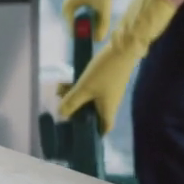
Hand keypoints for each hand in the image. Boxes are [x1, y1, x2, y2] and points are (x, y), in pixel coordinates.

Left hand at [56, 0, 176, 134]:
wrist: (122, 49)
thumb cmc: (105, 72)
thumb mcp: (84, 87)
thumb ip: (72, 101)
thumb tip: (61, 114)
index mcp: (107, 110)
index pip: (103, 129)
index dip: (93, 133)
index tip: (78, 132)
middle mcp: (110, 103)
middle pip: (92, 113)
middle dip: (75, 109)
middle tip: (60, 103)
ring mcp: (109, 91)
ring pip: (89, 99)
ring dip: (75, 96)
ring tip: (60, 88)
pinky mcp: (107, 81)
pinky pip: (91, 89)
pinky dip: (80, 87)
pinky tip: (69, 80)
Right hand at [62, 0, 129, 39]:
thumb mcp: (103, 7)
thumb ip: (102, 24)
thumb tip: (99, 40)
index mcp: (68, 10)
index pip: (73, 33)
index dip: (83, 41)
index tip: (95, 45)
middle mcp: (69, 9)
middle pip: (79, 29)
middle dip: (90, 33)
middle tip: (102, 32)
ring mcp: (76, 6)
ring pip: (86, 23)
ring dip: (95, 25)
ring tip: (103, 17)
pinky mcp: (84, 3)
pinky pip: (89, 18)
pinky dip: (97, 19)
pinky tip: (104, 12)